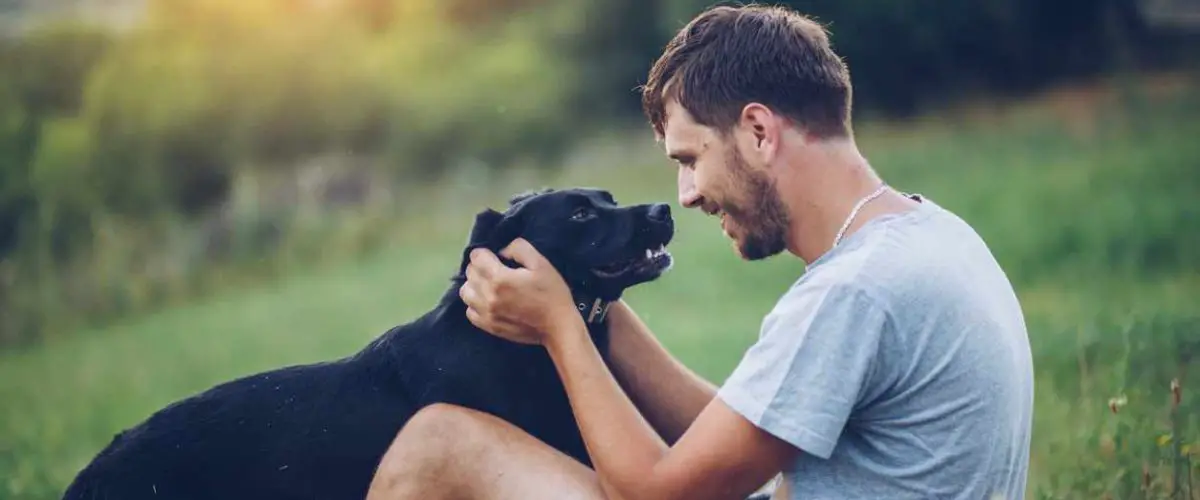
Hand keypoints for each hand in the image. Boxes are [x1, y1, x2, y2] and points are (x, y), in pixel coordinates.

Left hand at [459, 238, 581, 345]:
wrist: (558, 326)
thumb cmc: (552, 293)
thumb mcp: (541, 263)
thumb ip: (518, 248)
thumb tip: (502, 251)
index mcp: (499, 278)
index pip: (476, 257)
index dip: (485, 253)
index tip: (495, 256)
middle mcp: (488, 296)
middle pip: (470, 273)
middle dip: (479, 267)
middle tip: (495, 269)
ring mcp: (486, 313)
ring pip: (466, 292)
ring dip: (474, 285)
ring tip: (489, 285)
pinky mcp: (489, 327)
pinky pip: (470, 311)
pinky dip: (475, 303)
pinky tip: (488, 301)